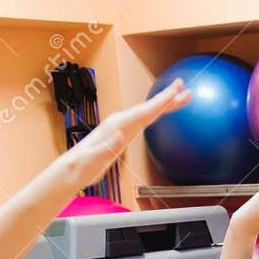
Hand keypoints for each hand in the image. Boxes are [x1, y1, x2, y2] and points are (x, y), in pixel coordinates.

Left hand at [72, 79, 191, 182]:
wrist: (73, 169)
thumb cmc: (82, 165)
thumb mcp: (93, 158)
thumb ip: (106, 147)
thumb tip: (120, 135)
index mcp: (116, 126)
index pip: (144, 112)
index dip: (161, 102)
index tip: (175, 91)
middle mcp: (119, 122)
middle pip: (148, 108)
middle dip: (167, 98)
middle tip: (185, 89)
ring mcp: (121, 127)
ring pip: (147, 112)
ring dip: (164, 105)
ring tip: (180, 98)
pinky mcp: (122, 133)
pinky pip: (143, 120)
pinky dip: (155, 114)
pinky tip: (161, 112)